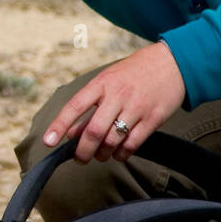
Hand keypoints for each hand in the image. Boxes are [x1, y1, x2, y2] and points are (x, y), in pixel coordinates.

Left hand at [42, 41, 186, 163]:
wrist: (172, 62)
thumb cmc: (134, 73)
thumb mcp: (108, 82)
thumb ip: (90, 106)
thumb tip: (71, 133)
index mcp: (101, 83)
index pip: (74, 106)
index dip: (59, 125)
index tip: (48, 142)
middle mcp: (118, 95)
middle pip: (93, 131)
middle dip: (83, 151)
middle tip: (80, 158)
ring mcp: (136, 107)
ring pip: (112, 141)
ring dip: (102, 154)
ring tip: (101, 155)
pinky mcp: (153, 118)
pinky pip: (132, 144)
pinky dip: (122, 154)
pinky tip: (118, 154)